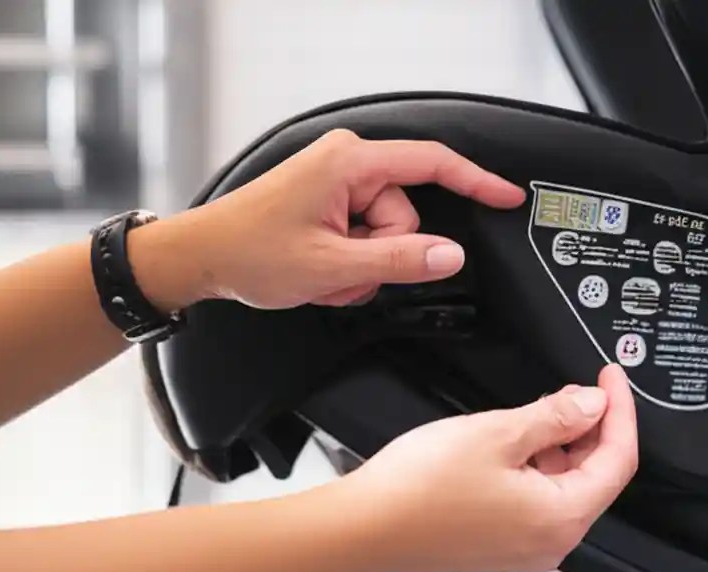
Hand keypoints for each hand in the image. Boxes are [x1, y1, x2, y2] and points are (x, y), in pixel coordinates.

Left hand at [129, 129, 525, 311]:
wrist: (199, 259)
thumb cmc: (248, 252)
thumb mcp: (332, 266)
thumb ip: (398, 262)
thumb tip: (447, 255)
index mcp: (350, 162)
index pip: (433, 163)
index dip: (477, 182)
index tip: (507, 197)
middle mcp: (345, 163)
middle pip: (405, 214)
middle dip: (384, 254)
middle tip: (343, 272)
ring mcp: (335, 181)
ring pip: (386, 232)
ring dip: (362, 265)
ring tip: (322, 274)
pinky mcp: (327, 200)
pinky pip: (363, 235)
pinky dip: (348, 262)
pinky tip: (318, 270)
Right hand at [342, 364, 638, 571]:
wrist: (363, 528)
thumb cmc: (420, 488)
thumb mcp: (498, 433)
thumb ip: (556, 416)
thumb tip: (593, 405)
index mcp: (561, 519)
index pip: (617, 460)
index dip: (620, 412)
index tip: (611, 379)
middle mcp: (551, 544)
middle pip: (594, 478)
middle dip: (590, 429)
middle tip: (578, 388)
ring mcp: (525, 550)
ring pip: (564, 489)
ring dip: (561, 446)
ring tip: (539, 410)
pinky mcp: (500, 547)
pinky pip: (537, 503)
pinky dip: (537, 468)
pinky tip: (515, 441)